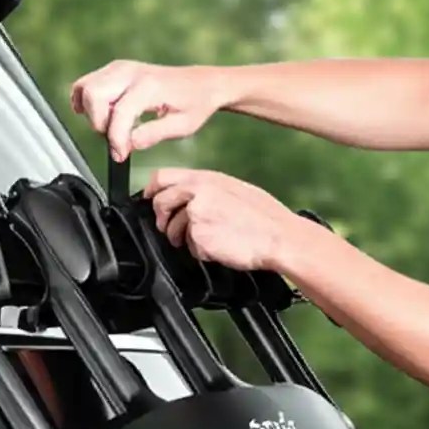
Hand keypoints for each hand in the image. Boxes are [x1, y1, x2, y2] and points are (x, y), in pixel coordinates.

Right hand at [70, 60, 224, 161]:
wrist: (203, 83)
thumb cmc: (195, 104)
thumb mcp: (182, 126)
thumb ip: (153, 135)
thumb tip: (128, 144)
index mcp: (149, 86)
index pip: (119, 113)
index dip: (116, 139)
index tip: (120, 155)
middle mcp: (131, 73)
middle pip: (93, 95)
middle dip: (98, 124)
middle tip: (116, 139)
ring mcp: (120, 68)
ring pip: (85, 87)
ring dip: (91, 113)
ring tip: (110, 126)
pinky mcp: (115, 69)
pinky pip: (87, 83)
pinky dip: (86, 101)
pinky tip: (100, 115)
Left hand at [145, 167, 302, 270]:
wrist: (279, 236)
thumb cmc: (264, 216)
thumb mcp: (234, 189)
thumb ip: (206, 189)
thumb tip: (186, 196)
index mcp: (207, 178)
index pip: (163, 176)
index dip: (151, 189)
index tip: (149, 198)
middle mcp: (198, 193)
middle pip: (160, 203)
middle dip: (161, 218)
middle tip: (168, 228)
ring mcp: (196, 214)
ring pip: (174, 229)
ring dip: (184, 239)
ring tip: (207, 241)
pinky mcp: (199, 236)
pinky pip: (190, 247)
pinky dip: (201, 251)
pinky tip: (220, 247)